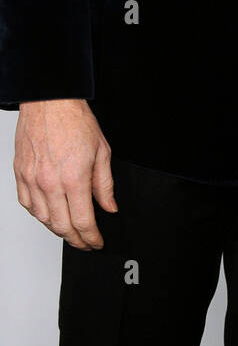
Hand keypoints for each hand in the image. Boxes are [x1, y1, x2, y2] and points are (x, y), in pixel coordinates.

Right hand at [14, 99, 116, 249]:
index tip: (96, 242)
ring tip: (69, 230)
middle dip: (76, 240)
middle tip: (85, 242)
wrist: (50, 102)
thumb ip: (105, 184)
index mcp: (74, 178)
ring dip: (57, 229)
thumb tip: (109, 206)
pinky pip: (27, 204)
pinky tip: (49, 214)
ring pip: (43, 219)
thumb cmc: (75, 121)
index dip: (91, 237)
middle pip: (61, 226)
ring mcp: (32, 180)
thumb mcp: (102, 151)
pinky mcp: (21, 174)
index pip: (83, 221)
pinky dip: (39, 214)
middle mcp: (50, 183)